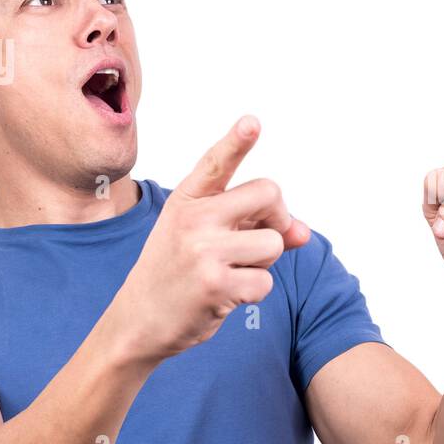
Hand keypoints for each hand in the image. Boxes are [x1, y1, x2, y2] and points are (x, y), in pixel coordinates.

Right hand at [114, 115, 309, 361]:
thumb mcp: (205, 238)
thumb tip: (304, 233)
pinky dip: (254, 292)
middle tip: (259, 237)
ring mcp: (203, 251)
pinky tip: (225, 295)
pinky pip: (266, 281)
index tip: (253, 123)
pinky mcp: (215, 285)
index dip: (236, 142)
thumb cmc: (179, 273)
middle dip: (278, 218)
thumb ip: (252, 225)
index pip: (216, 163)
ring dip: (263, 263)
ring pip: (274, 243)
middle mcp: (193, 218)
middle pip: (269, 193)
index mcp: (187, 199)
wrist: (139, 320)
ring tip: (231, 271)